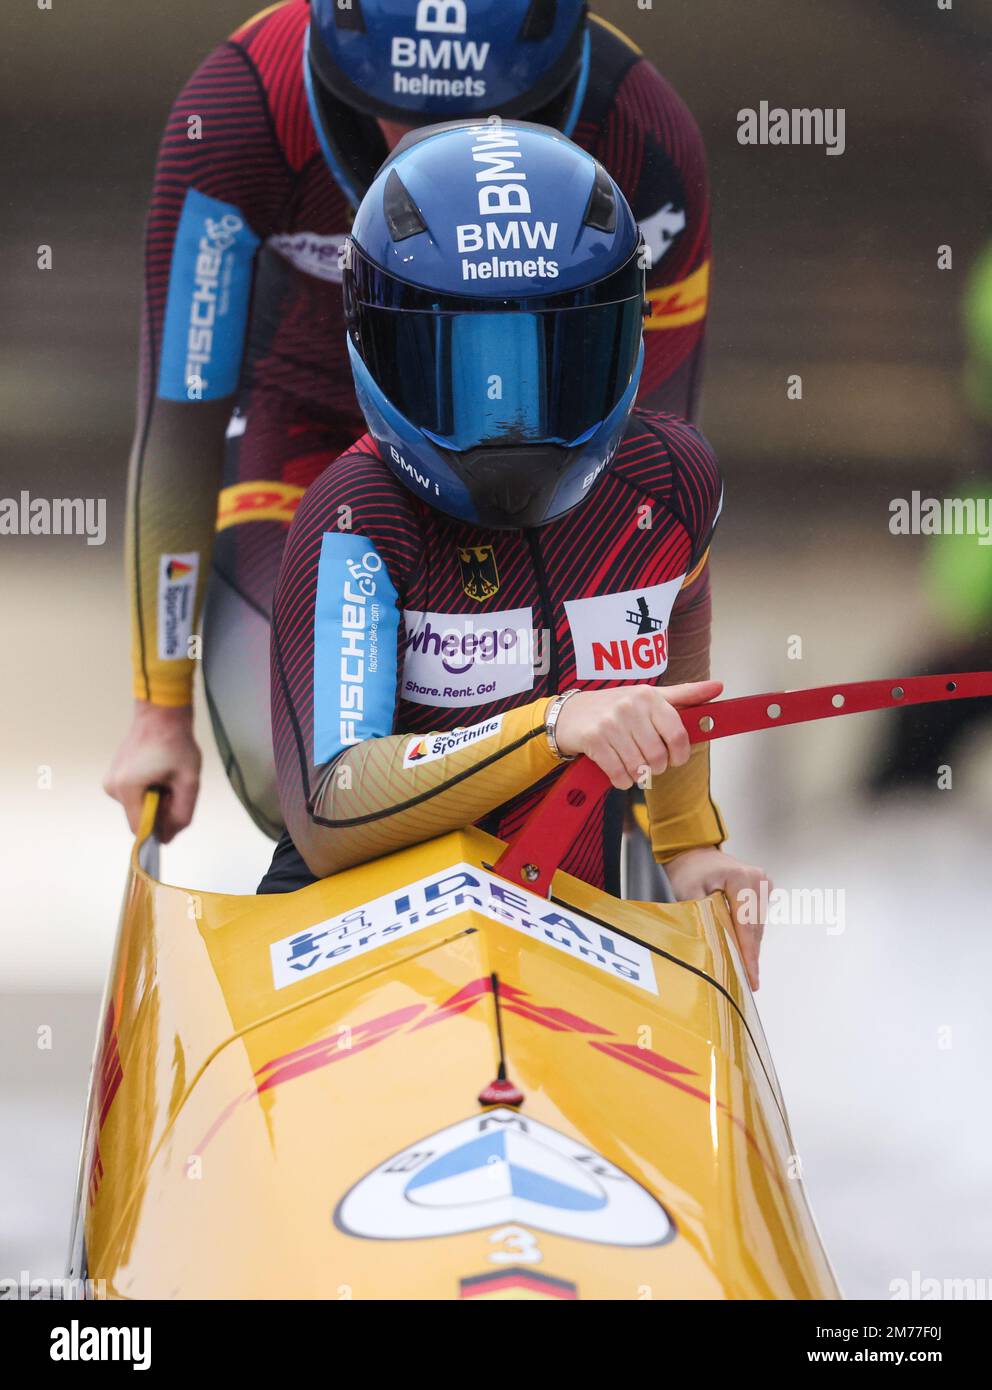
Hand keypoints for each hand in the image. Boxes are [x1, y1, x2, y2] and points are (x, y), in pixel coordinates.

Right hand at [103, 701, 200, 842]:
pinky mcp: (114, 776)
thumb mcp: (189, 782)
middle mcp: (113, 787)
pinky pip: (134, 795)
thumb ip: (182, 814)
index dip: (159, 828)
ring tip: (167, 776)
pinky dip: (148, 791)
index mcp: (127, 789)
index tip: (174, 810)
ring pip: (137, 806)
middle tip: (175, 787)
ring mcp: (111, 781)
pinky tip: (158, 773)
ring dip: (155, 799)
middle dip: (159, 810)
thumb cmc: (176, 744)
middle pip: (138, 817)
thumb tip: (167, 839)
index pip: (139, 828)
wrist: (161, 714)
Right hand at [553, 680, 722, 789]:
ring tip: (630, 763)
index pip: (678, 736)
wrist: (570, 713)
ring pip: (639, 768)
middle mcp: (630, 707)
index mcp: (649, 696)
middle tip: (646, 761)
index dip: (680, 755)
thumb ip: (684, 695)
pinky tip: (617, 770)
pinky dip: (622, 780)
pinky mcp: (594, 740)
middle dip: (655, 767)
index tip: (674, 758)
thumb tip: (718, 687)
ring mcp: (611, 723)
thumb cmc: (615, 707)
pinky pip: (619, 774)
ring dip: (637, 775)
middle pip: (658, 757)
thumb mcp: (649, 697)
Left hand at [664, 846, 770, 990]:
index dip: (748, 955)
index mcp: (742, 879)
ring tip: (745, 973)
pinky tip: (743, 952)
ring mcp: (763, 884)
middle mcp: (758, 880)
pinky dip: (749, 936)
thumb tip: (710, 947)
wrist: (694, 852)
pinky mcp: (762, 890)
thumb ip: (702, 917)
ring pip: (757, 926)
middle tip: (748, 983)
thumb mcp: (688, 892)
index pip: (746, 925)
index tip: (751, 979)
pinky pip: (756, 919)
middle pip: (754, 928)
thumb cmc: (689, 871)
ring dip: (750, 947)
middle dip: (750, 956)